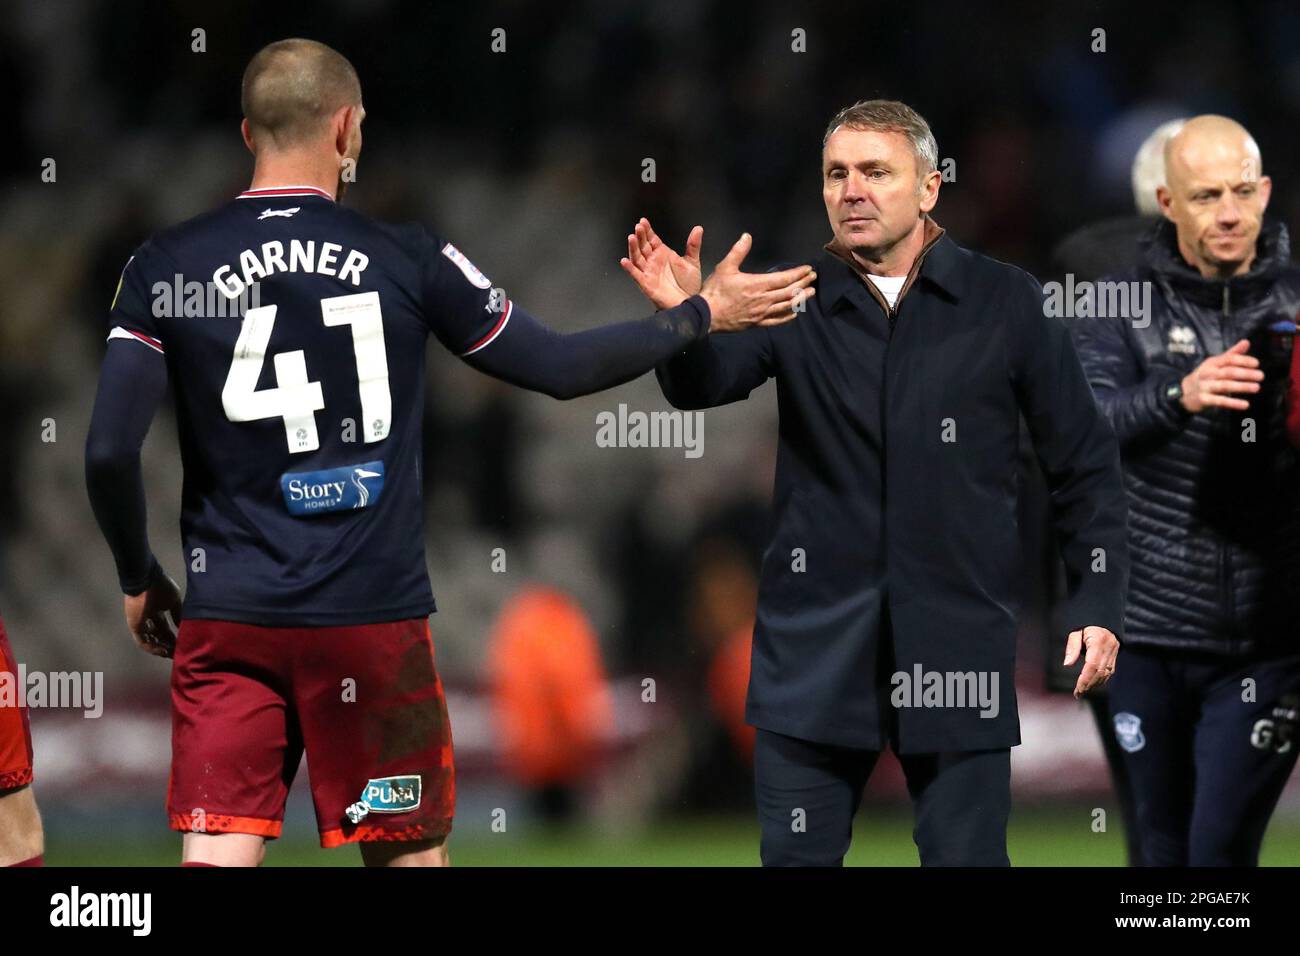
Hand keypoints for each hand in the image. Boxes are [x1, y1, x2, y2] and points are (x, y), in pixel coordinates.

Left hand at [124, 568, 182, 658]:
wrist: (146, 581)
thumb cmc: (161, 588)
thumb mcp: (175, 601)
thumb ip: (177, 614)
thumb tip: (181, 627)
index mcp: (157, 610)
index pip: (165, 628)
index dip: (173, 637)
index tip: (181, 644)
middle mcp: (148, 618)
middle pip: (158, 636)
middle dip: (168, 644)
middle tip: (177, 652)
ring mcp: (140, 623)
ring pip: (150, 640)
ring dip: (160, 648)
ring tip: (170, 654)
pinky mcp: (135, 626)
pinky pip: (142, 641)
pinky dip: (152, 648)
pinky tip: (162, 651)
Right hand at [620, 218, 703, 308]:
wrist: (689, 302)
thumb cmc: (689, 285)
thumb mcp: (692, 262)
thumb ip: (693, 245)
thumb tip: (698, 229)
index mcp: (662, 254)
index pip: (652, 239)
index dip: (647, 230)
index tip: (643, 221)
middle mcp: (653, 262)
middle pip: (643, 246)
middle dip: (640, 236)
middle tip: (638, 227)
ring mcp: (649, 272)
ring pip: (637, 258)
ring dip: (633, 248)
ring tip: (631, 238)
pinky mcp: (646, 284)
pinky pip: (636, 275)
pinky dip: (629, 269)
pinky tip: (625, 261)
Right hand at [698, 233, 815, 332]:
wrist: (706, 315)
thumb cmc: (715, 291)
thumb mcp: (725, 267)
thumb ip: (738, 251)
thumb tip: (747, 236)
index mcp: (757, 284)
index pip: (783, 278)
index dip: (797, 273)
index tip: (808, 269)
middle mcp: (763, 300)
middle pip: (789, 291)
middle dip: (803, 283)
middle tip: (813, 278)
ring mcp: (761, 313)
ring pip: (786, 306)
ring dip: (800, 299)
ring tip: (811, 293)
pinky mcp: (757, 323)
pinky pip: (777, 320)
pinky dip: (788, 316)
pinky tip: (794, 313)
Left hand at [1064, 625, 1118, 697]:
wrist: (1104, 618)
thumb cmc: (1086, 625)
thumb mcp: (1075, 631)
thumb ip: (1072, 647)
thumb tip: (1067, 664)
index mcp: (1098, 641)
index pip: (1092, 665)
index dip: (1085, 679)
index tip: (1077, 689)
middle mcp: (1108, 648)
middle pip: (1099, 672)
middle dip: (1088, 685)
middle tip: (1078, 693)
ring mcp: (1114, 652)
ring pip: (1106, 673)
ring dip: (1095, 684)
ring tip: (1083, 691)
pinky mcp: (1115, 656)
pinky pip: (1109, 671)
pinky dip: (1101, 679)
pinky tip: (1093, 684)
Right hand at [1180, 339, 1262, 412]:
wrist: (1183, 392)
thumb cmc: (1205, 376)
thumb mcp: (1215, 363)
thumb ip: (1232, 354)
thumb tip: (1246, 342)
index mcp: (1212, 363)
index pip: (1229, 359)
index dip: (1243, 360)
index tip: (1256, 364)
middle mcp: (1207, 374)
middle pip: (1228, 372)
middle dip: (1246, 373)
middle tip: (1261, 375)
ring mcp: (1205, 387)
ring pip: (1225, 386)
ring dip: (1242, 387)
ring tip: (1256, 387)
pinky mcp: (1204, 400)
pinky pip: (1220, 401)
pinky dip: (1233, 403)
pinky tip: (1245, 404)